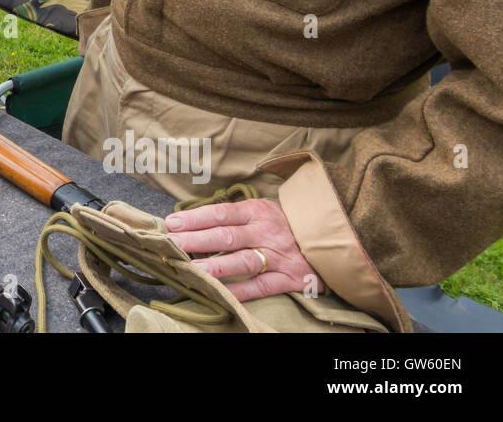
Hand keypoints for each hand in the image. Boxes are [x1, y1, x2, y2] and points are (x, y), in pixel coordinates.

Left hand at [164, 198, 322, 300]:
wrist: (331, 239)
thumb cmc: (284, 223)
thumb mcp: (261, 211)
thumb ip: (232, 217)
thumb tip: (191, 223)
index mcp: (256, 211)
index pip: (221, 213)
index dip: (195, 218)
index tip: (171, 223)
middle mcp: (266, 231)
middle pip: (227, 236)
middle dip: (197, 240)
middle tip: (172, 244)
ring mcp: (278, 256)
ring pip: (243, 260)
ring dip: (216, 266)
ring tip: (193, 269)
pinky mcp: (289, 278)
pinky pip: (261, 286)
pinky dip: (240, 290)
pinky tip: (221, 292)